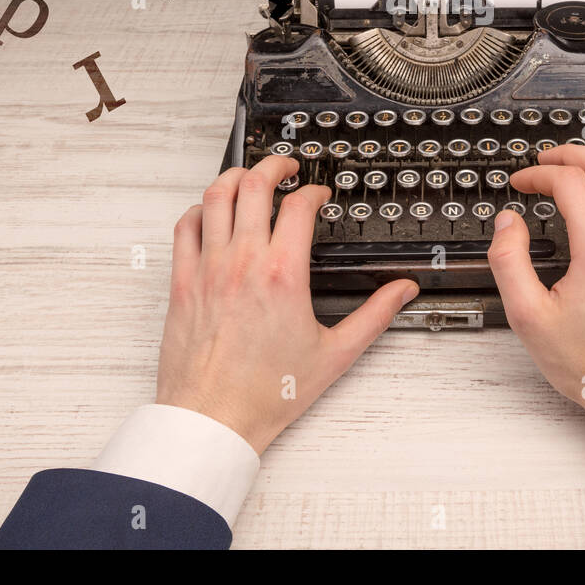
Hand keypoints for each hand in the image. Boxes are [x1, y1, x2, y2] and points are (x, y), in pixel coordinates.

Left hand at [155, 155, 418, 452]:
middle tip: (287, 166)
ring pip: (215, 197)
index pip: (299, 206)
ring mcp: (209, 268)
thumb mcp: (335, 354)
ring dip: (236, 177)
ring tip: (250, 176)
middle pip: (254, 185)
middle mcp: (243, 262)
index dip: (315, 191)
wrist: (214, 419)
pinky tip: (212, 213)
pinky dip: (200, 210)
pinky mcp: (183, 282)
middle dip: (275, 165)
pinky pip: (185, 227)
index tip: (319, 196)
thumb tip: (401, 292)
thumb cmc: (265, 393)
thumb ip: (374, 316)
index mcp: (283, 274)